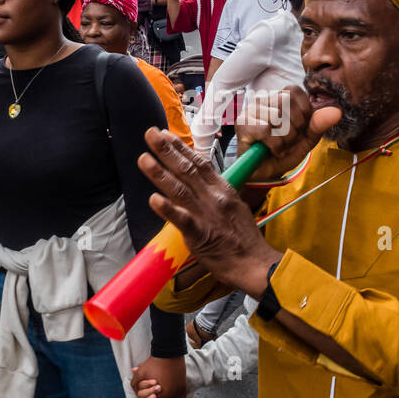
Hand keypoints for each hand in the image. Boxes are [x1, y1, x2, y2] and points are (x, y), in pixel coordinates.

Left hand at [130, 356, 186, 397]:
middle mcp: (170, 397)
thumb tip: (135, 391)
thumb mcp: (140, 373)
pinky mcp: (183, 387)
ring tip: (162, 397)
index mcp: (159, 396)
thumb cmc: (154, 363)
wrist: (168, 353)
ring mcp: (178, 392)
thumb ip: (135, 384)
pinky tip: (171, 393)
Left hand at [139, 127, 282, 295]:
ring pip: (179, 189)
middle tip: (150, 134)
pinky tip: (154, 200)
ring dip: (159, 173)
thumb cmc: (244, 238)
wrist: (255, 263)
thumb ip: (216, 193)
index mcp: (222, 189)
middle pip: (187, 169)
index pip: (199, 163)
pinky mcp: (200, 235)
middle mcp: (213, 197)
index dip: (181, 148)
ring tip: (143, 159)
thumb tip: (201, 182)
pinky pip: (182, 220)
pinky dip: (168, 209)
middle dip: (166, 150)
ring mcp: (206, 214)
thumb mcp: (235, 206)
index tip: (166, 135)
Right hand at [233, 85, 340, 181]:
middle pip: (286, 101)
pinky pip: (266, 129)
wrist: (264, 175)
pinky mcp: (243, 124)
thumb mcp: (305, 140)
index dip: (303, 112)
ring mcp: (250, 111)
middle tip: (289, 141)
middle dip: (295, 127)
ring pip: (276, 115)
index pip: (295, 91)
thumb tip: (337, 111)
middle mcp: (262, 100)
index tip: (299, 129)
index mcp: (278, 98)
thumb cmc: (283, 153)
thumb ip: (318, 125)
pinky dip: (275, 145)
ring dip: (285, 138)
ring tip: (281, 146)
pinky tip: (272, 150)